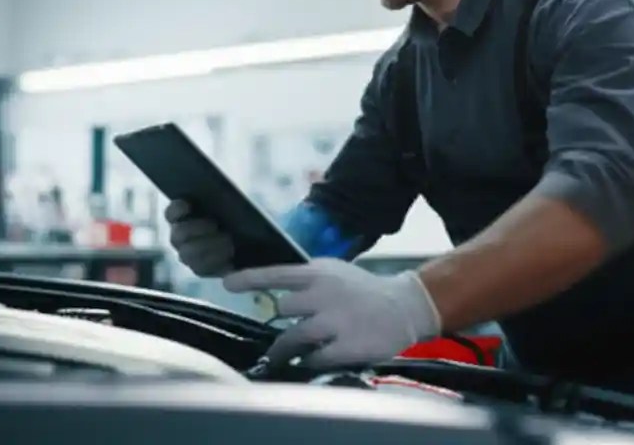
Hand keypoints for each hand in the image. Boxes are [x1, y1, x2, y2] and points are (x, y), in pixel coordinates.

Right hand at [164, 199, 234, 276]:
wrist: (248, 240)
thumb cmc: (235, 215)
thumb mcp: (228, 203)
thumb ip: (217, 197)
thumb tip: (215, 194)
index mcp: (180, 217)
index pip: (171, 213)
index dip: (176, 209)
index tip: (187, 204)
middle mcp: (178, 237)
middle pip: (178, 234)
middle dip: (195, 228)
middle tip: (214, 224)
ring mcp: (187, 255)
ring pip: (188, 254)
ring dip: (209, 246)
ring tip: (228, 240)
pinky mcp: (200, 270)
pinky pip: (201, 269)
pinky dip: (216, 262)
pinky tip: (230, 256)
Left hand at [223, 259, 441, 368]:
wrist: (405, 305)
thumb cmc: (363, 290)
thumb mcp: (334, 272)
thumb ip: (305, 281)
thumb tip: (274, 293)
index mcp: (319, 273)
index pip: (277, 273)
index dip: (250, 278)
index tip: (227, 284)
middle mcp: (325, 293)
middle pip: (282, 309)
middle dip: (283, 320)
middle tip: (289, 328)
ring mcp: (336, 320)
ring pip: (293, 337)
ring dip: (284, 348)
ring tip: (281, 355)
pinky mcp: (347, 345)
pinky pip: (313, 358)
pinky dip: (307, 360)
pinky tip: (312, 358)